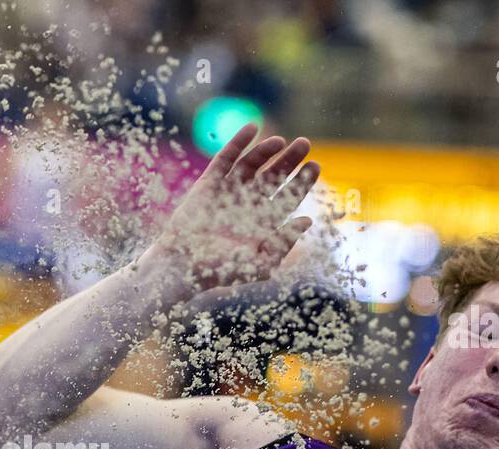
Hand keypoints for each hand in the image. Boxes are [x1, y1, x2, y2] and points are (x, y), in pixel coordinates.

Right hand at [138, 125, 319, 296]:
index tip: (315, 166)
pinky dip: (238, 142)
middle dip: (290, 160)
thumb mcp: (260, 263)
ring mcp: (227, 191)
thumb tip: (307, 220)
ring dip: (266, 150)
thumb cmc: (221, 270)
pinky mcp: (209, 183)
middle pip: (274, 175)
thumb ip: (284, 243)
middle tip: (304, 144)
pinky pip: (225, 158)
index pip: (288, 196)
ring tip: (280, 142)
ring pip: (252, 164)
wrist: (183, 266)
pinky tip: (253, 128)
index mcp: (263, 222)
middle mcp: (247, 204)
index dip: (302, 181)